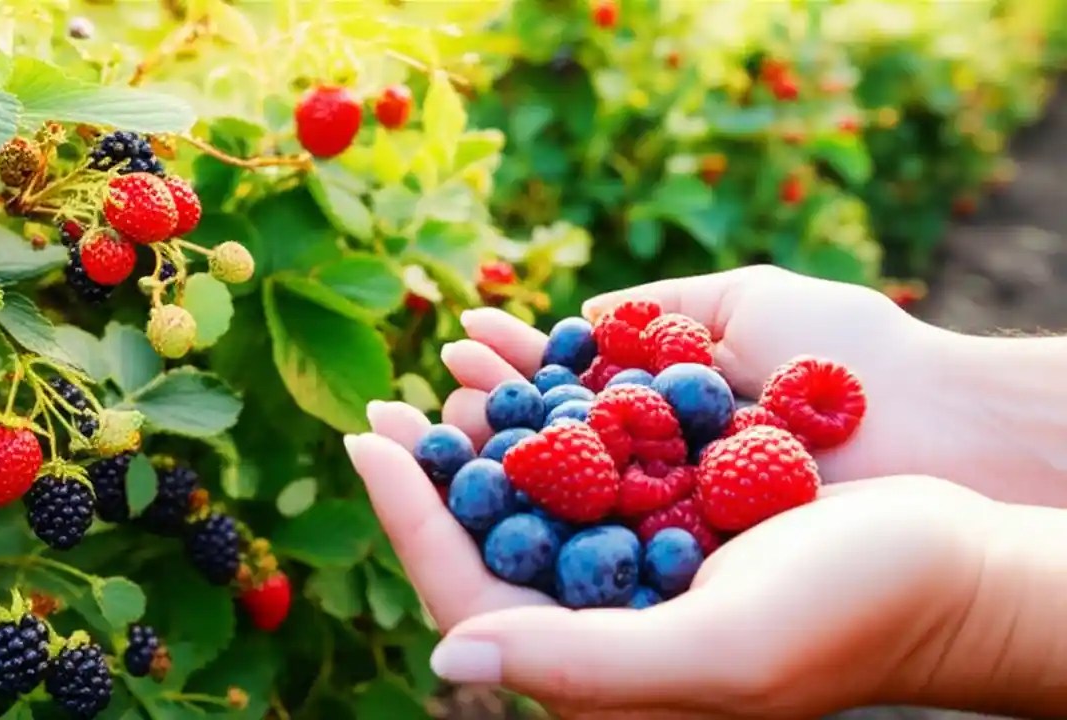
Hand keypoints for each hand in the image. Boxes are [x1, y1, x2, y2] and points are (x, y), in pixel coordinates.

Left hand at [345, 403, 993, 718]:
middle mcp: (607, 616)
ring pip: (535, 495)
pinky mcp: (674, 512)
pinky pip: (592, 460)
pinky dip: (557, 416)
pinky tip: (533, 370)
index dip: (407, 520)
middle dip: (433, 474)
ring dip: (488, 435)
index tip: (366, 441)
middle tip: (384, 409)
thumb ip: (582, 660)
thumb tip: (448, 658)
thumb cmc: (850, 615)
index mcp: (600, 668)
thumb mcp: (715, 652)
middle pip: (490, 543)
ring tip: (445, 375)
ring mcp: (639, 562)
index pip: (469, 596)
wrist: (953, 565)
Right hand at [442, 265, 963, 486]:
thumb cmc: (851, 351)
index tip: (460, 337)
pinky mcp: (692, 561)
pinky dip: (546, 510)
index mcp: (666, 405)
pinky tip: (494, 477)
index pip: (565, 389)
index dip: (511, 367)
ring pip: (563, 493)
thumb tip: (576, 319)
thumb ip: (660, 309)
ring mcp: (671, 519)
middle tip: (427, 387)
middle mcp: (659, 465)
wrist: (940, 422)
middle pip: (549, 446)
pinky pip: (604, 535)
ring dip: (496, 456)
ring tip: (440, 415)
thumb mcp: (747, 299)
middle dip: (483, 416)